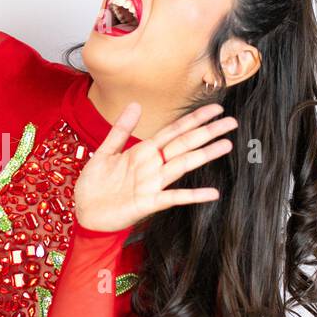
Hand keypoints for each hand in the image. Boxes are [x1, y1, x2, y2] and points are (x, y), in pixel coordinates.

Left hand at [73, 101, 237, 232]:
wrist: (84, 212)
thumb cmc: (94, 185)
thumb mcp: (105, 152)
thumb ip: (121, 130)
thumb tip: (135, 104)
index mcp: (143, 152)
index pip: (174, 131)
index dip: (194, 119)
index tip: (215, 108)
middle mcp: (152, 166)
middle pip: (184, 144)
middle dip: (207, 133)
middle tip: (232, 122)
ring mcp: (152, 184)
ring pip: (183, 165)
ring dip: (204, 155)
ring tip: (226, 145)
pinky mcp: (148, 203)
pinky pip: (173, 198)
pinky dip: (193, 195)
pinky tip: (212, 193)